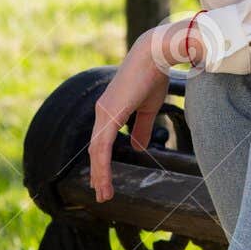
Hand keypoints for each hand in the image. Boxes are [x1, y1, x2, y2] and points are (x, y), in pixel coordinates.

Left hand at [89, 20, 206, 202]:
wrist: (155, 55)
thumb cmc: (154, 76)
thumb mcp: (148, 108)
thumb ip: (141, 128)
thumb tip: (137, 148)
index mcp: (111, 110)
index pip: (103, 141)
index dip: (102, 162)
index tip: (104, 179)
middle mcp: (102, 112)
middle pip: (96, 150)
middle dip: (98, 173)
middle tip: (101, 194)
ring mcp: (103, 113)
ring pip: (97, 152)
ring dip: (99, 174)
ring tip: (103, 194)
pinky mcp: (109, 115)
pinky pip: (102, 147)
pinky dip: (102, 166)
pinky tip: (103, 180)